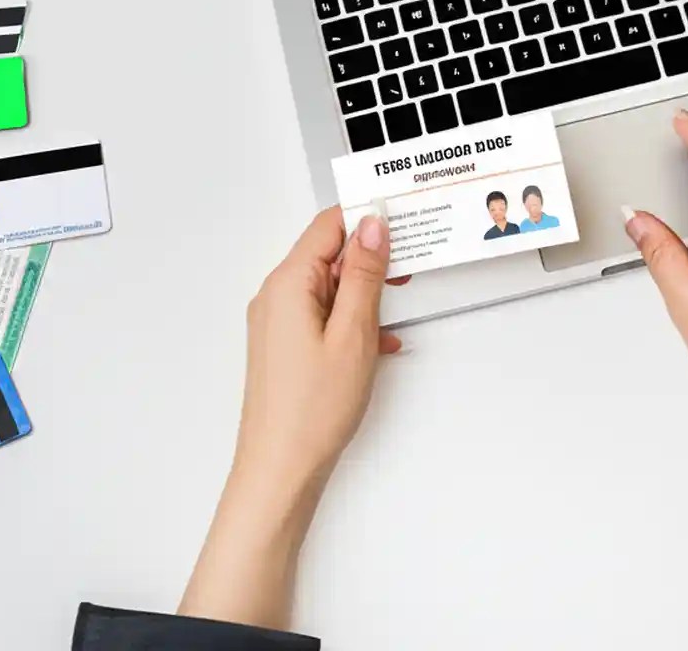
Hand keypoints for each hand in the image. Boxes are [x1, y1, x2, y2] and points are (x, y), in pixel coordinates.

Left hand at [240, 205, 402, 475]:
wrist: (280, 468)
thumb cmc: (312, 409)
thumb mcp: (352, 334)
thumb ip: (363, 275)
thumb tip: (372, 227)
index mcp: (287, 284)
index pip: (327, 226)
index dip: (366, 218)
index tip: (402, 219)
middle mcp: (275, 297)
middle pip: (327, 255)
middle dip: (370, 258)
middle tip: (411, 266)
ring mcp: (278, 323)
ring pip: (328, 288)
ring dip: (365, 293)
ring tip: (398, 308)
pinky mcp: (285, 347)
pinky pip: (323, 316)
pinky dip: (352, 321)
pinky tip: (380, 343)